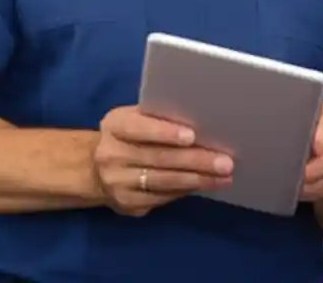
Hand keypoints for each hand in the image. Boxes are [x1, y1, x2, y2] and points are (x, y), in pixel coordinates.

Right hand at [93, 106, 233, 216]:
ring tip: (224, 176)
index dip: (165, 132)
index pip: (139, 128)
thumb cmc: (131, 136)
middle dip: (195, 160)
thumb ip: (159, 119)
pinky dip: (187, 191)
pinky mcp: (127, 204)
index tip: (192, 136)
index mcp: (115, 125)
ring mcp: (117, 182)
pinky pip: (162, 197)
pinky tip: (206, 186)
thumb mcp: (135, 120)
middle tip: (225, 162)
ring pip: (163, 181)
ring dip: (197, 179)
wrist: (96, 169)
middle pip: (158, 157)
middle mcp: (111, 154)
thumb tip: (204, 123)